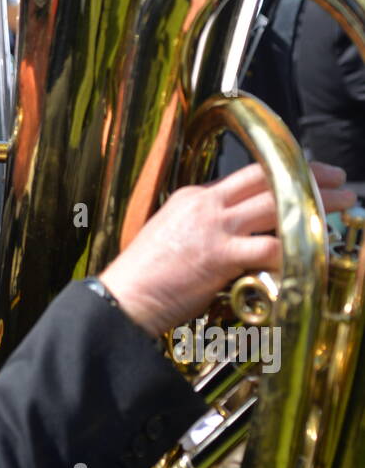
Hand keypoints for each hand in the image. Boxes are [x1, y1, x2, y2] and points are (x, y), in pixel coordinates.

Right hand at [98, 162, 354, 337]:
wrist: (125, 295)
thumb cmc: (145, 275)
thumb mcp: (173, 234)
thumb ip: (204, 228)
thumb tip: (234, 237)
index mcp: (196, 197)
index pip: (248, 175)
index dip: (283, 172)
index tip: (307, 174)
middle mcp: (208, 205)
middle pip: (268, 179)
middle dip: (309, 176)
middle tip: (338, 178)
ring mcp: (216, 228)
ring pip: (277, 205)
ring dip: (316, 205)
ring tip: (342, 206)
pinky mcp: (221, 256)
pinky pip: (271, 247)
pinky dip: (298, 248)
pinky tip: (316, 251)